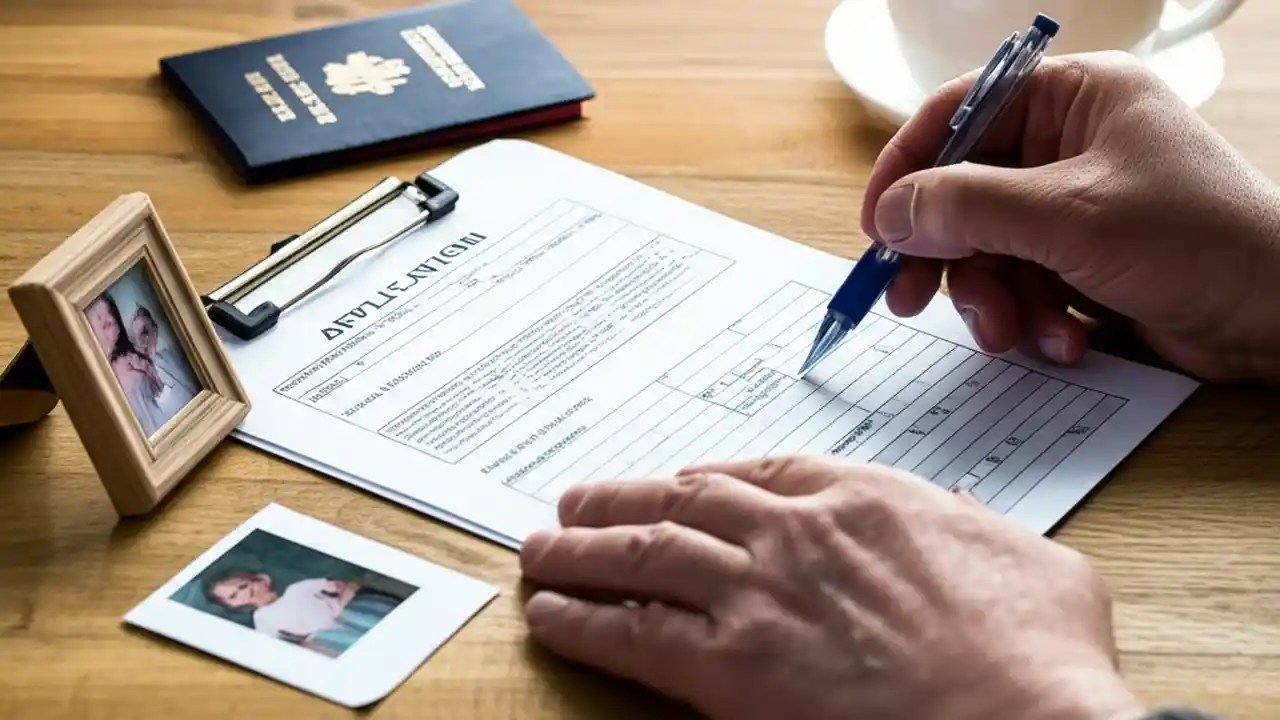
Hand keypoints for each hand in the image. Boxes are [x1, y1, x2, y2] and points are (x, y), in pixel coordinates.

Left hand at [520, 457, 1143, 719]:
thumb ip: (974, 521)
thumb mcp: (1029, 559)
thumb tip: (957, 503)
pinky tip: (553, 615)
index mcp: (861, 499)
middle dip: (619, 501)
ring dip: (581, 551)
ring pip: (642, 555)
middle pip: (679, 501)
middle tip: (576, 504)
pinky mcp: (731, 667)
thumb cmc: (1037, 656)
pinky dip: (584, 621)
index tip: (673, 484)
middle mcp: (794, 534)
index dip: (699, 479)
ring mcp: (757, 595)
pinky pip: (634, 634)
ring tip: (542, 550)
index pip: (755, 474)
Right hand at [864, 52, 1279, 381]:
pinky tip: (1063, 340)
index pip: (959, 113)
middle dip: (944, 253)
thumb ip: (968, 207)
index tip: (877, 226)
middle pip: (962, 191)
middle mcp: (1069, 144)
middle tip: (908, 298)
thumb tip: (892, 214)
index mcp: (1074, 97)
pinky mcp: (1082, 261)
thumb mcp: (1068, 216)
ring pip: (985, 249)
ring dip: (992, 299)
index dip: (908, 167)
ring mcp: (1075, 206)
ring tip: (1015, 330)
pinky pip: (1020, 284)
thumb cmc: (1200, 241)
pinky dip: (1029, 318)